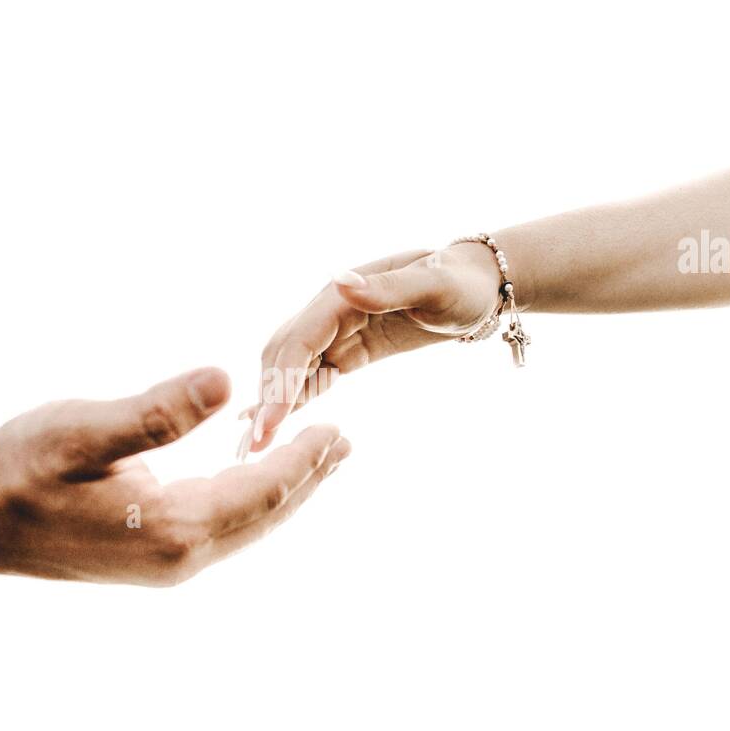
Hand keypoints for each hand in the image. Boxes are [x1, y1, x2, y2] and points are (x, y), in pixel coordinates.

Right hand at [0, 367, 349, 585]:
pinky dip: (249, 501)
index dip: (303, 459)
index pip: (261, 490)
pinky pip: (220, 530)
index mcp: (172, 529)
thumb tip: (226, 381)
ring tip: (318, 462)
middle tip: (345, 444)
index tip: (338, 429)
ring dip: (283, 491)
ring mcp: (166, 565)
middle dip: (306, 478)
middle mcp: (179, 558)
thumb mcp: (85, 430)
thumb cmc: (20, 467)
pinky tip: (254, 481)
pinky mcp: (152, 559)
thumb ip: (157, 413)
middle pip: (264, 515)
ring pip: (245, 525)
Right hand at [247, 241, 501, 451]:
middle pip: (283, 356)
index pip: (299, 343)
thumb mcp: (433, 286)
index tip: (267, 424)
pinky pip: (310, 374)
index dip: (279, 384)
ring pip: (290, 367)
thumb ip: (389, 288)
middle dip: (267, 400)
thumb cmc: (460, 284)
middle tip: (254, 448)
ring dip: (272, 402)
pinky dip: (290, 398)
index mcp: (342, 296)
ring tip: (253, 446)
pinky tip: (273, 424)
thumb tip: (341, 282)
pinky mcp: (347, 348)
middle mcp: (330, 310)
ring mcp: (335, 330)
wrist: (476, 287)